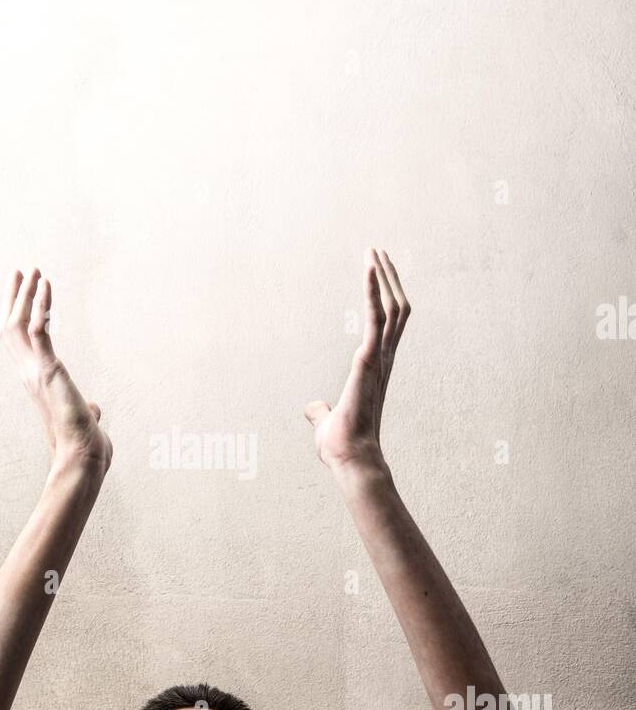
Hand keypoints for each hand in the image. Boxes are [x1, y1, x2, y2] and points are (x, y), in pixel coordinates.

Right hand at [0, 267, 112, 474]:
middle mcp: (28, 373)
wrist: (83, 456)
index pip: (18, 342)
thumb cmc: (84, 443)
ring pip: (18, 324)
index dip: (17, 315)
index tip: (23, 293)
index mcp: (35, 381)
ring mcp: (35, 371)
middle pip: (9, 327)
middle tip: (20, 271)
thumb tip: (95, 409)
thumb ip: (86, 407)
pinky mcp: (48, 370)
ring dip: (24, 295)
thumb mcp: (84, 417)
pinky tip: (47, 286)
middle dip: (14, 298)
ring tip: (33, 271)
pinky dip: (42, 307)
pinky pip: (39, 331)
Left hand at [304, 247, 409, 475]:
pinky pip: (376, 317)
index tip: (378, 273)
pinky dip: (373, 290)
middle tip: (378, 252)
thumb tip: (312, 410)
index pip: (388, 325)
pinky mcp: (369, 360)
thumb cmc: (342, 444)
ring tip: (374, 251)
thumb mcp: (326, 421)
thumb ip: (320, 411)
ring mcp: (380, 359)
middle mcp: (384, 360)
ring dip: (384, 277)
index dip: (386, 298)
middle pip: (397, 309)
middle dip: (390, 279)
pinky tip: (369, 268)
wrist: (349, 458)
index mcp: (376, 369)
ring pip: (392, 307)